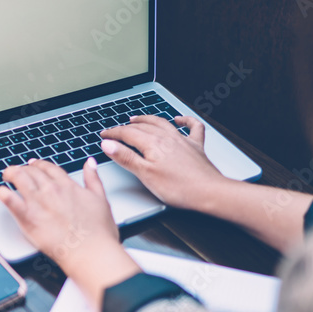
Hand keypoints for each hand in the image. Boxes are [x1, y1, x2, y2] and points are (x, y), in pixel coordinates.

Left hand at [0, 158, 139, 309]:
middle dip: (22, 168)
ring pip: (19, 178)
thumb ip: (93, 179)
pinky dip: (3, 194)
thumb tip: (90, 164)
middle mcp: (51, 190)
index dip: (38, 164)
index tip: (33, 165)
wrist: (91, 252)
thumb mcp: (102, 199)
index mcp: (68, 185)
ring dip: (10, 174)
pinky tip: (0, 192)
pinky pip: (10, 201)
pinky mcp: (28, 218)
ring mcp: (38, 203)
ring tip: (6, 177)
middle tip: (17, 171)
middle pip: (31, 171)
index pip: (48, 167)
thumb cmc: (98, 232)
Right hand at [99, 115, 227, 210]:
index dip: (113, 133)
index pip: (127, 134)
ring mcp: (182, 140)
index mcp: (153, 144)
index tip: (104, 135)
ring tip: (137, 119)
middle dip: (126, 127)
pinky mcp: (195, 147)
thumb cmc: (179, 188)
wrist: (208, 192)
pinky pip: (191, 127)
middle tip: (115, 130)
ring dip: (148, 119)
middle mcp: (167, 137)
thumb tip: (108, 145)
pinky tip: (180, 119)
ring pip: (162, 123)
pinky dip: (185, 120)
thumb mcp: (145, 175)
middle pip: (142, 127)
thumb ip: (126, 158)